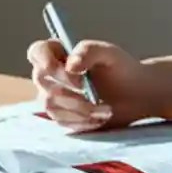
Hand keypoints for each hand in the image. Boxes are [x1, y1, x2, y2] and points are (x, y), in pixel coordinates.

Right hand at [26, 38, 159, 132]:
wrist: (134, 94)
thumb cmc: (121, 68)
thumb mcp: (110, 53)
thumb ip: (90, 50)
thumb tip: (71, 64)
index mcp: (58, 52)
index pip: (37, 52)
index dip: (46, 61)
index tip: (70, 71)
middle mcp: (49, 74)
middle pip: (43, 82)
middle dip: (70, 91)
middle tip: (94, 95)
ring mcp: (53, 97)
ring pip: (51, 105)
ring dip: (79, 109)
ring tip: (106, 110)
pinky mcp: (61, 116)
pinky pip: (62, 121)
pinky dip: (83, 121)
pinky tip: (100, 118)